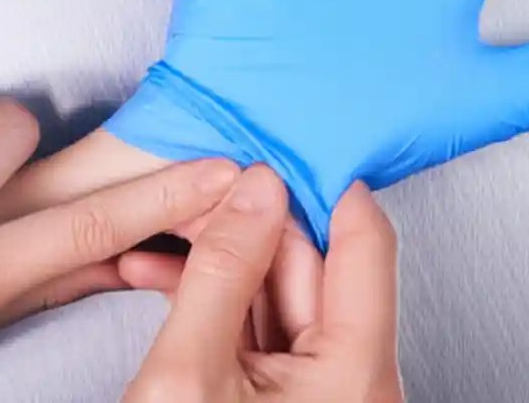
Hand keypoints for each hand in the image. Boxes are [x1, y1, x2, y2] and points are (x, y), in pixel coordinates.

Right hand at [125, 166, 401, 402]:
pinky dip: (211, 303)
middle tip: (199, 192)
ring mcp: (319, 390)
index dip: (319, 186)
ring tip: (168, 232)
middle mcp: (353, 379)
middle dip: (249, 223)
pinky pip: (255, 329)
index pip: (365, 242)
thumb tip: (252, 194)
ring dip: (220, 260)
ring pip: (277, 293)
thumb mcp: (189, 371)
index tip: (278, 151)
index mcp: (356, 373)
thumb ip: (222, 274)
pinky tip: (164, 276)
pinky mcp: (282, 399)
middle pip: (313, 266)